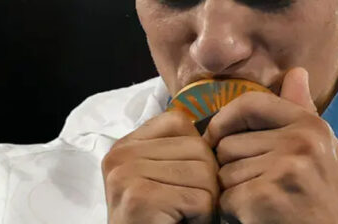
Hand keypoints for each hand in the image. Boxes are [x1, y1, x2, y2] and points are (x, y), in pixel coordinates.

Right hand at [102, 111, 218, 223]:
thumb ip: (179, 149)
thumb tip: (219, 128)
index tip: (178, 186)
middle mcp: (119, 155)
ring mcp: (126, 175)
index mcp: (125, 144)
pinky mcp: (140, 198)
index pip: (181, 124)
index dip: (196, 158)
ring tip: (179, 217)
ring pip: (205, 174)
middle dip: (204, 184)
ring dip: (204, 204)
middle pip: (198, 150)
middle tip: (181, 208)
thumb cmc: (163, 220)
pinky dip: (200, 219)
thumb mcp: (166, 176)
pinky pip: (201, 200)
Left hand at [204, 68, 337, 223]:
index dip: (225, 119)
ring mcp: (286, 169)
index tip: (217, 137)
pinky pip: (225, 197)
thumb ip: (302, 112)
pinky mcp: (266, 197)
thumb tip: (297, 72)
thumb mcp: (320, 152)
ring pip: (224, 172)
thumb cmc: (318, 199)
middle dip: (232, 168)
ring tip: (259, 202)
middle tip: (258, 187)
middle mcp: (302, 142)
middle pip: (229, 143)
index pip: (251, 102)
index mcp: (311, 126)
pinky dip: (233, 213)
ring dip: (232, 192)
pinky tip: (256, 217)